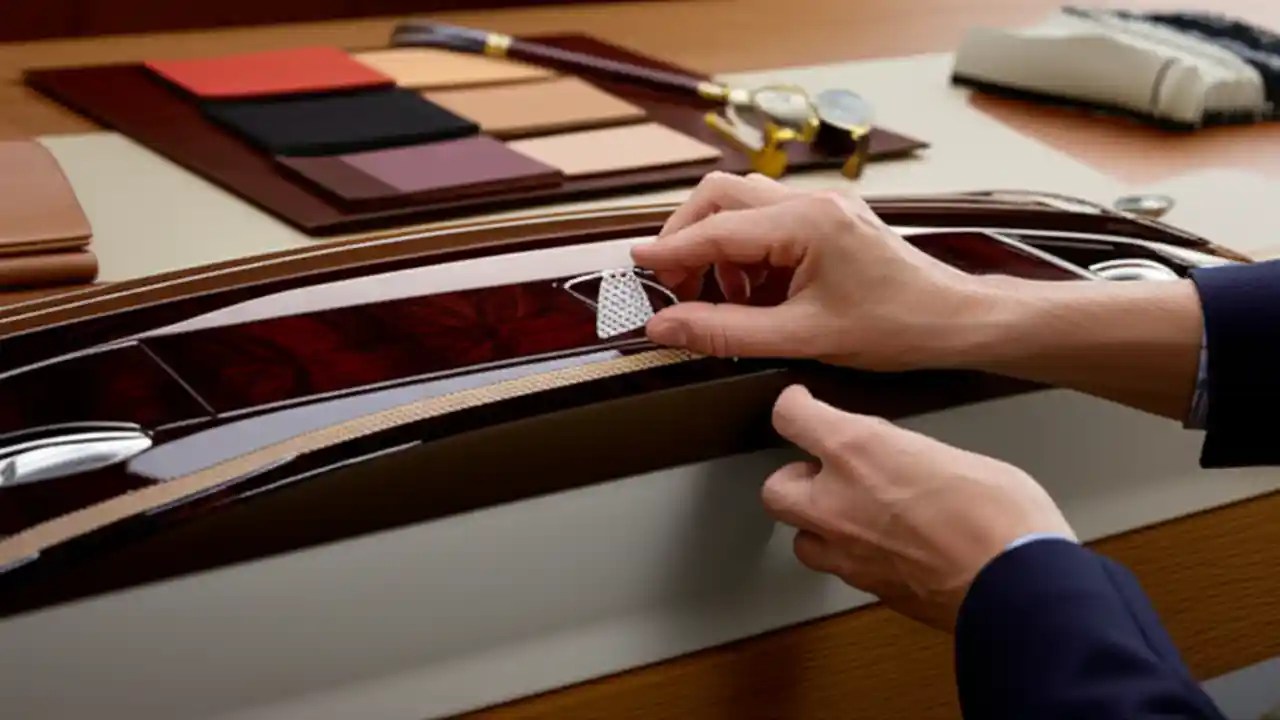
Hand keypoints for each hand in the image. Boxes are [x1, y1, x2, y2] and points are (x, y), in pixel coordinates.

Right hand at [633, 172, 1204, 420]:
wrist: (956, 321)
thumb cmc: (897, 327)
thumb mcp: (802, 338)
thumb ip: (725, 333)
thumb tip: (667, 327)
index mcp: (805, 223)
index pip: (714, 231)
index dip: (668, 252)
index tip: (635, 270)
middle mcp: (810, 202)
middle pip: (719, 196)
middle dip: (687, 239)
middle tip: (674, 287)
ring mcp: (821, 207)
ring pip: (741, 206)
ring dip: (717, 249)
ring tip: (723, 302)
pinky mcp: (828, 221)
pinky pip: (767, 223)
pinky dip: (746, 255)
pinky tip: (754, 297)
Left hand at [764, 385, 1075, 630]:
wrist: (1018, 588)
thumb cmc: (1002, 515)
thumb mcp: (955, 455)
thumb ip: (910, 454)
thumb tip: (905, 461)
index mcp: (859, 451)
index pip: (791, 418)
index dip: (793, 407)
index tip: (800, 405)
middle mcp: (838, 501)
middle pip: (775, 489)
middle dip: (794, 481)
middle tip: (823, 474)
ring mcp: (848, 551)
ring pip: (801, 540)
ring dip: (818, 526)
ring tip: (851, 517)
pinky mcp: (868, 589)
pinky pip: (840, 570)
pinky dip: (851, 558)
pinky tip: (883, 549)